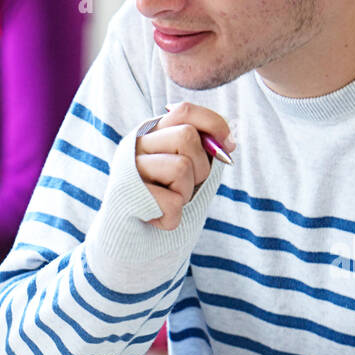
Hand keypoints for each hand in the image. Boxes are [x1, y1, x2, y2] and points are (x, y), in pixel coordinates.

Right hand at [135, 103, 234, 228]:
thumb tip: (229, 144)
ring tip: (167, 203)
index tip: (227, 146)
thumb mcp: (187, 173)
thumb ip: (204, 153)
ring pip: (180, 167)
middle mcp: (136, 144)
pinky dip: (172, 218)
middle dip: (200, 168)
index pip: (184, 112)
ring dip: (185, 194)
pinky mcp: (126, 194)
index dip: (213, 124)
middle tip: (186, 188)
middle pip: (187, 136)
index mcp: (151, 134)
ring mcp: (128, 167)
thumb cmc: (163, 204)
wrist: (129, 242)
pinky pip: (171, 201)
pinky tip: (155, 219)